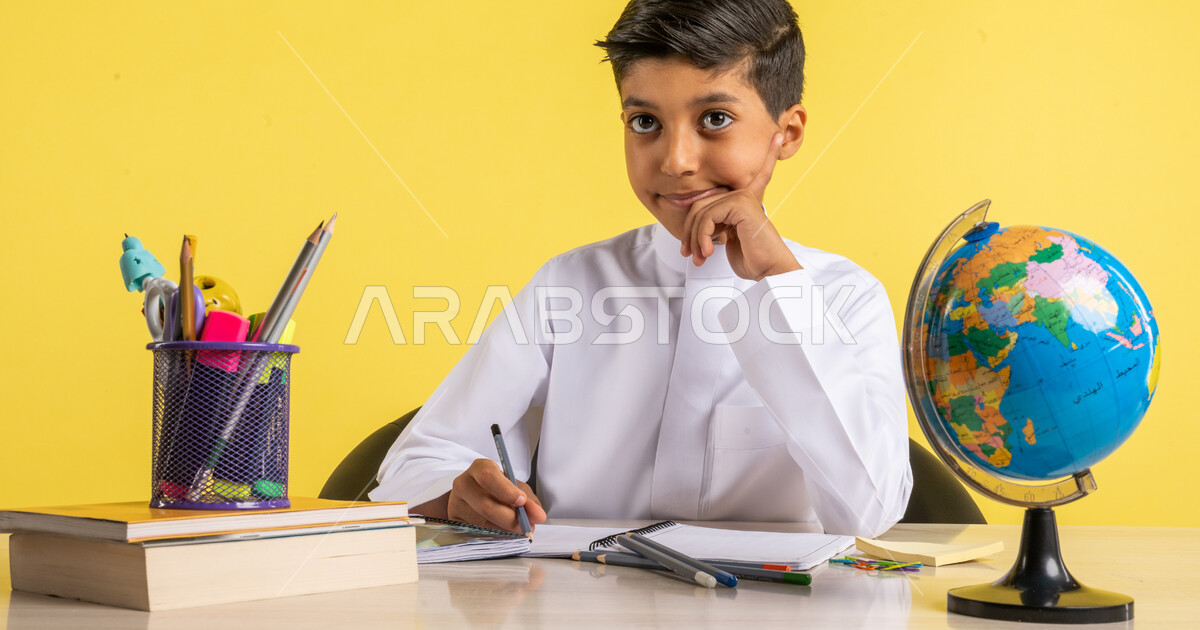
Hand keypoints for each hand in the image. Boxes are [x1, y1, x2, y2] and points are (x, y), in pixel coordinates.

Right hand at [446, 458, 546, 532]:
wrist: (475, 495)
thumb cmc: (498, 489)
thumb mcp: (515, 488)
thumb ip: (529, 500)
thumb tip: (538, 516)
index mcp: (479, 468)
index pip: (488, 477)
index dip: (506, 491)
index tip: (522, 501)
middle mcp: (463, 484)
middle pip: (486, 504)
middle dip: (510, 518)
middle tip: (526, 525)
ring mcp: (455, 503)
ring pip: (482, 523)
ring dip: (505, 529)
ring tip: (517, 529)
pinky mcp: (454, 521)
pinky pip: (476, 533)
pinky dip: (495, 536)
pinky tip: (503, 532)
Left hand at [680, 132, 801, 280]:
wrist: (769, 271)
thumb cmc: (752, 259)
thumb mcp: (729, 239)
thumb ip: (715, 224)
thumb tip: (695, 224)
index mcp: (747, 200)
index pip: (755, 174)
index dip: (768, 155)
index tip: (777, 138)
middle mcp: (746, 194)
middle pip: (701, 202)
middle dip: (691, 230)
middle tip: (690, 253)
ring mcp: (744, 197)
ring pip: (701, 211)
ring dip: (694, 238)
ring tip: (699, 256)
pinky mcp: (741, 204)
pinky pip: (707, 216)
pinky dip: (701, 236)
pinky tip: (708, 250)